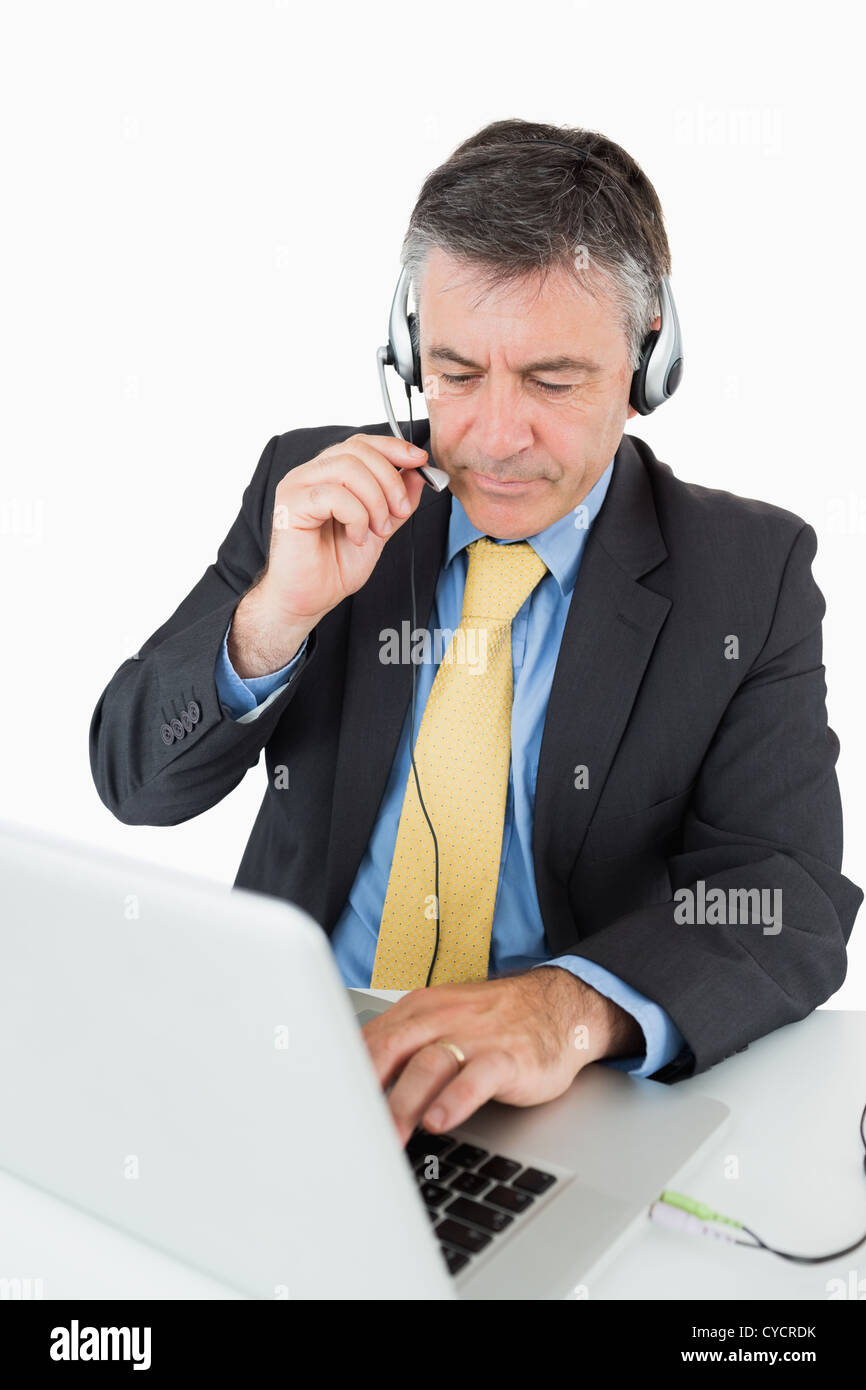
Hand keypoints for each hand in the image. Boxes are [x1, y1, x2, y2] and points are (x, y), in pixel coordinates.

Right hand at [259, 433, 430, 626]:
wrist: (308, 600)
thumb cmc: (333, 567)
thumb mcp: (378, 529)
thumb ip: (395, 501)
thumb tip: (417, 473)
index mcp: (327, 475)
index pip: (360, 444)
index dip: (392, 447)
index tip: (420, 461)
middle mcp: (309, 475)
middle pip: (357, 451)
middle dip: (390, 479)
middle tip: (401, 510)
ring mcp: (297, 487)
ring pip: (348, 468)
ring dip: (375, 500)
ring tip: (378, 530)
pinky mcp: (290, 505)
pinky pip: (334, 494)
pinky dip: (356, 516)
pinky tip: (356, 536)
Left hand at [361, 967, 644, 1146]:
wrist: (561, 1005)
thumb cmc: (494, 1021)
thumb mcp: (442, 1021)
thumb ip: (403, 1048)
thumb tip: (355, 1088)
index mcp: (419, 1010)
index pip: (369, 1040)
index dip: (343, 1075)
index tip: (325, 1108)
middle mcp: (442, 1019)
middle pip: (390, 1050)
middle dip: (365, 1092)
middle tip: (348, 1130)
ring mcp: (476, 1037)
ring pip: (428, 1065)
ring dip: (403, 1102)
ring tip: (390, 1136)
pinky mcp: (509, 1057)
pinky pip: (477, 1077)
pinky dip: (455, 1099)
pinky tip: (440, 1120)